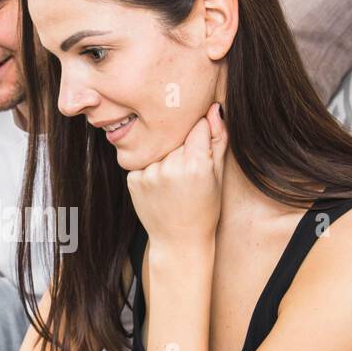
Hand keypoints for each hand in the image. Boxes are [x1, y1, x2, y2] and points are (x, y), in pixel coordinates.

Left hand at [126, 102, 226, 249]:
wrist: (179, 241)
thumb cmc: (204, 209)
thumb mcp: (218, 175)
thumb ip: (218, 139)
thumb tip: (214, 109)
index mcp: (195, 163)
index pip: (198, 126)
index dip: (202, 136)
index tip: (203, 151)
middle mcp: (169, 166)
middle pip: (177, 136)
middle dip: (183, 147)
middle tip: (188, 174)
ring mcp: (149, 173)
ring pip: (159, 148)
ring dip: (166, 157)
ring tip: (175, 182)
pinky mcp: (133, 179)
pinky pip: (144, 161)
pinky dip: (152, 169)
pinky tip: (161, 187)